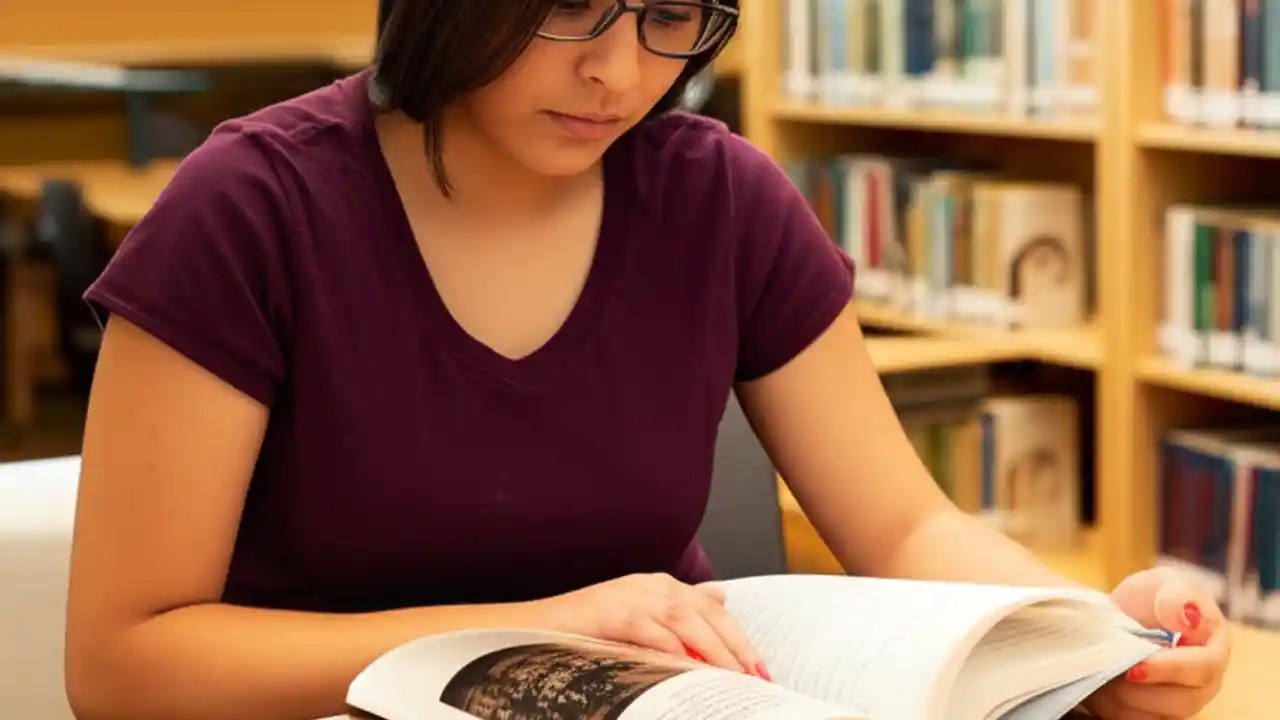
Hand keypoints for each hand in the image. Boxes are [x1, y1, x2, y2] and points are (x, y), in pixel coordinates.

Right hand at [533, 572, 769, 679]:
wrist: (536, 630)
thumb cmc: (590, 631)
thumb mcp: (641, 616)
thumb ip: (679, 609)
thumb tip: (720, 597)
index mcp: (660, 586)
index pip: (712, 610)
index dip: (739, 639)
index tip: (761, 671)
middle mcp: (650, 585)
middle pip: (706, 612)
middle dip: (736, 646)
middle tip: (756, 678)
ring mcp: (630, 595)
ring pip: (685, 619)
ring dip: (713, 648)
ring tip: (733, 677)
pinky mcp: (611, 611)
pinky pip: (650, 629)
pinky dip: (672, 647)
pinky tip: (688, 667)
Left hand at [1083, 567, 1230, 718]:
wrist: (1123, 617)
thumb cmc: (1151, 599)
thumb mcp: (1163, 585)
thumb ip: (1177, 597)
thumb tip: (1190, 619)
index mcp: (1214, 649)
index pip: (1201, 669)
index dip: (1168, 670)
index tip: (1135, 666)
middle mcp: (1205, 683)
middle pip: (1182, 702)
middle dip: (1141, 689)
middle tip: (1112, 671)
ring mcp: (1182, 702)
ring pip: (1157, 716)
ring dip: (1124, 699)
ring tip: (1103, 675)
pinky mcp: (1156, 714)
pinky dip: (1115, 708)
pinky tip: (1101, 686)